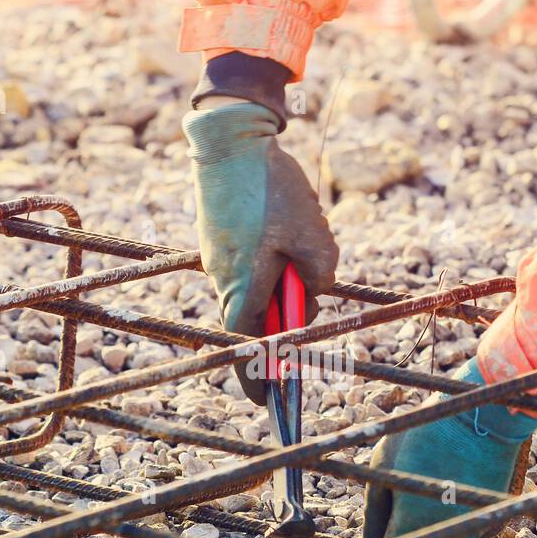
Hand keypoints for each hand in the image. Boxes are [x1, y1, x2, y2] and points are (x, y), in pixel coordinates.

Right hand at [183, 101, 338, 403]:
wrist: (231, 138)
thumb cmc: (273, 188)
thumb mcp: (316, 236)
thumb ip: (320, 276)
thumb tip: (311, 292)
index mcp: (242, 285)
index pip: (246, 345)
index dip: (257, 374)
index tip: (268, 399)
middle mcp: (222, 276)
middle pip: (255, 318)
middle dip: (285, 314)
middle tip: (307, 290)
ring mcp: (216, 257)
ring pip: (254, 288)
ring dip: (281, 280)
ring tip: (297, 238)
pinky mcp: (218, 238)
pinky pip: (247, 264)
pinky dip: (269, 261)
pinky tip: (282, 225)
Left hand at [360, 359, 536, 537]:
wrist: (484, 418)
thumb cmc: (424, 436)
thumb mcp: (384, 470)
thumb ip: (373, 516)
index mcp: (412, 527)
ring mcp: (466, 534)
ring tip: (401, 510)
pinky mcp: (480, 523)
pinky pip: (450, 537)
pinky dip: (435, 530)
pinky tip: (428, 499)